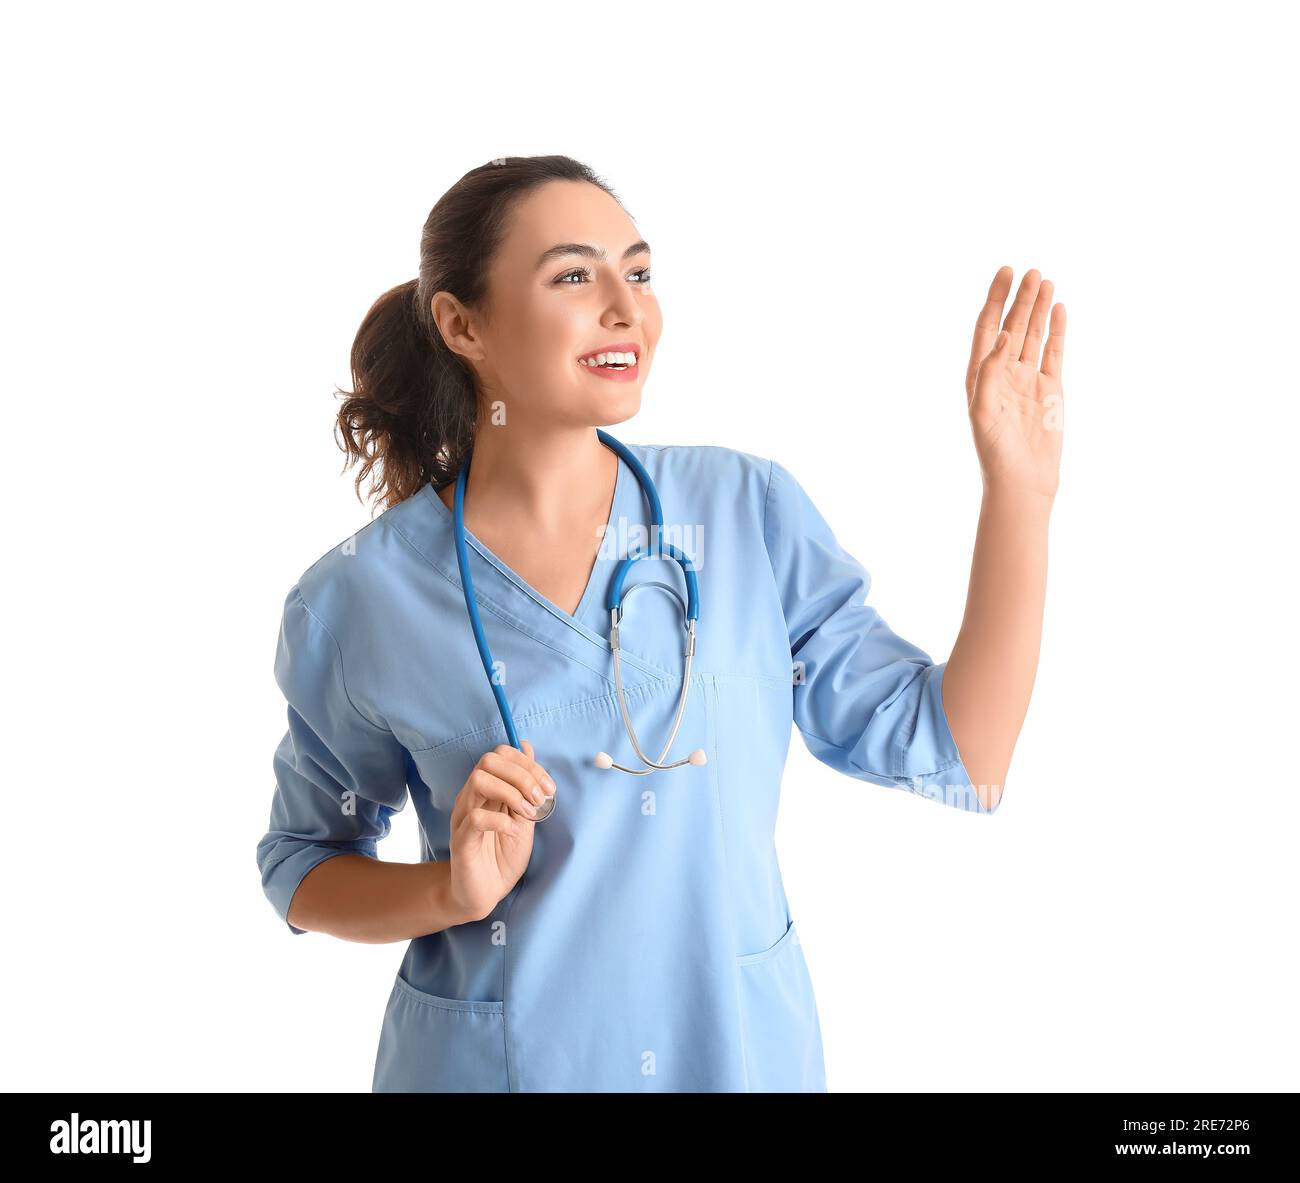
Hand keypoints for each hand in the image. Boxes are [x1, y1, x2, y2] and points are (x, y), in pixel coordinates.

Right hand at [446, 740, 555, 922]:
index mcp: (486, 790)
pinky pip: (475, 817)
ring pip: (478, 780)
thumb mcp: (523, 816)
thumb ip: (525, 786)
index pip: (500, 755)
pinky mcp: (462, 841)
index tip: (549, 787)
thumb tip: (527, 747)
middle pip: (488, 761)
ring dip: (511, 792)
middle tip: (539, 799)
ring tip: (528, 813)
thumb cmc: (503, 854)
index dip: (528, 763)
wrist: (485, 893)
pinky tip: (513, 831)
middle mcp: (471, 798)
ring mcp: (463, 817)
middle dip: (521, 774)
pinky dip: (500, 820)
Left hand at [965, 266, 1066, 500]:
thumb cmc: (994, 451)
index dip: (995, 299)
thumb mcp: (983, 410)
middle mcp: (1003, 373)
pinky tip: (1060, 309)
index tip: (1006, 272)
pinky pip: (1054, 353)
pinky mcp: (1050, 390)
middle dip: (1021, 298)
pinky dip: (1057, 331)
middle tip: (1031, 271)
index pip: (988, 328)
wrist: (1022, 481)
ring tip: (1045, 281)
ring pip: (1034, 335)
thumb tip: (1004, 334)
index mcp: (980, 376)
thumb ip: (990, 370)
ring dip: (1039, 309)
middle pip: (1012, 325)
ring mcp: (1027, 380)